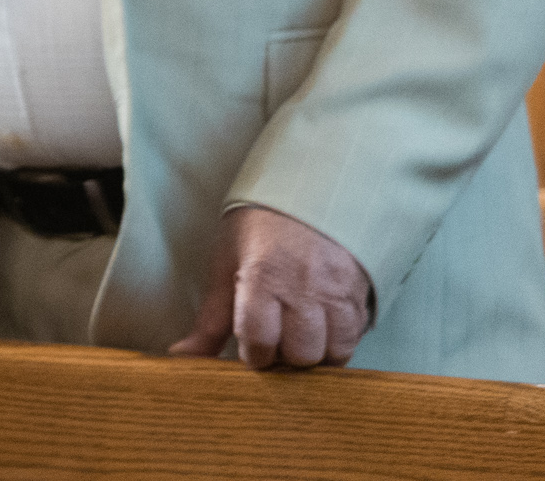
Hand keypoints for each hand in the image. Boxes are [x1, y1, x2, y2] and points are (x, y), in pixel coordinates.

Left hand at [170, 204, 374, 368]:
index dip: (253, 354)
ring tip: (300, 334)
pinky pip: (356, 337)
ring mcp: (338, 289)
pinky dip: (339, 340)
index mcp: (263, 276)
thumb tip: (183, 355)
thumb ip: (210, 319)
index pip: (259, 341)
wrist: (308, 188)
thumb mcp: (226, 263)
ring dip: (316, 353)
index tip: (251, 347)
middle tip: (277, 338)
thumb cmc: (259, 226)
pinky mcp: (361, 292)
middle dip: (285, 356)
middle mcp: (304, 285)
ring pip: (334, 352)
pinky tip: (323, 325)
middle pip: (300, 354)